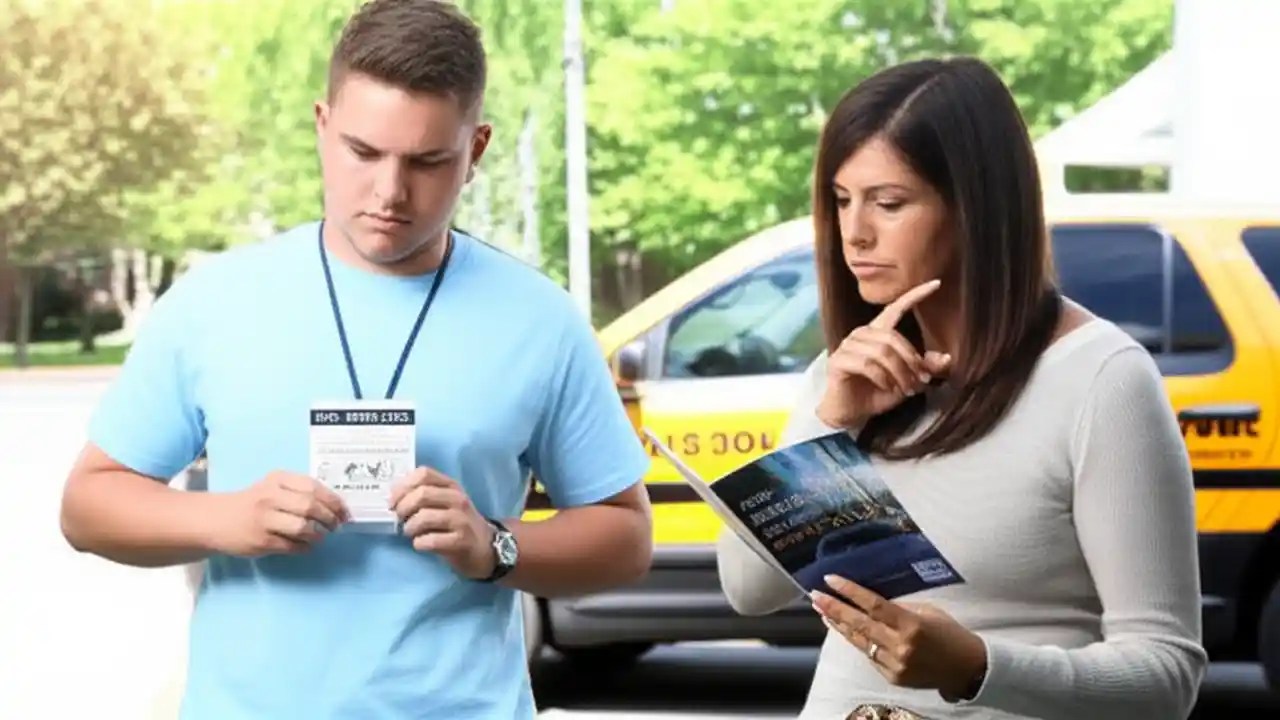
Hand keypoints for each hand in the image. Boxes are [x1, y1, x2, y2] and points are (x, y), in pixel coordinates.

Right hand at [214, 471, 349, 555]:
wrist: (215, 519)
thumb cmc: (252, 502)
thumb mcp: (273, 488)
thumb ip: (299, 492)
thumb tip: (335, 507)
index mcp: (278, 479)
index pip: (313, 487)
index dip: (334, 501)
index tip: (345, 511)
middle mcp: (271, 497)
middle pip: (311, 507)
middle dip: (330, 518)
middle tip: (336, 525)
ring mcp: (265, 520)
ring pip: (303, 528)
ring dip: (318, 534)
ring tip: (320, 536)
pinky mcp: (261, 541)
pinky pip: (292, 546)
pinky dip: (305, 547)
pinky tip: (306, 545)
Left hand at [389, 467, 495, 579]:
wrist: (486, 547)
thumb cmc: (458, 523)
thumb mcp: (446, 502)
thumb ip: (424, 495)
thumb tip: (393, 497)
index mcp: (451, 486)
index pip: (424, 474)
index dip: (402, 486)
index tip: (392, 501)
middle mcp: (458, 499)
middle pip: (422, 494)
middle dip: (403, 507)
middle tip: (399, 518)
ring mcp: (461, 520)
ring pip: (424, 517)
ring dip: (409, 527)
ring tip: (410, 532)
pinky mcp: (461, 541)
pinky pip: (430, 540)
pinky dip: (419, 543)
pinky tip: (421, 544)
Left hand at [810, 575, 986, 701]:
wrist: (967, 669)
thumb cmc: (950, 634)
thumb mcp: (929, 612)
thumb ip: (900, 608)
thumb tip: (870, 601)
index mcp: (912, 625)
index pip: (874, 605)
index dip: (850, 592)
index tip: (831, 580)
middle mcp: (901, 646)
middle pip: (859, 624)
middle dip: (834, 609)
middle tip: (815, 596)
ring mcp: (895, 665)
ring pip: (859, 642)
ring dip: (838, 626)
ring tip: (822, 611)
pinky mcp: (893, 678)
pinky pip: (869, 656)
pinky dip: (857, 642)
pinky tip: (844, 630)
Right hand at [816, 279, 952, 428]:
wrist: (851, 413)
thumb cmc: (878, 393)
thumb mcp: (907, 380)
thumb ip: (924, 368)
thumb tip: (946, 358)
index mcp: (878, 333)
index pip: (896, 308)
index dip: (915, 295)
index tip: (936, 284)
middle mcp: (861, 334)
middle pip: (893, 338)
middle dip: (911, 361)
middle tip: (921, 382)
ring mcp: (847, 345)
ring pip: (882, 352)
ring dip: (899, 373)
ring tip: (907, 389)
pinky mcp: (838, 360)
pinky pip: (866, 364)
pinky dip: (883, 378)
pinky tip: (887, 387)